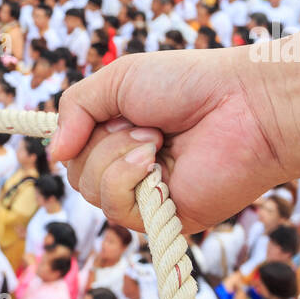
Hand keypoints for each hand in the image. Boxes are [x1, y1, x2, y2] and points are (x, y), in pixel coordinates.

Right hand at [49, 46, 299, 232]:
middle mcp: (132, 169)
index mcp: (122, 137)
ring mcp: (148, 196)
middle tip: (144, 124)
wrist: (245, 105)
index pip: (74, 151)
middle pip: (77, 173)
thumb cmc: (191, 85)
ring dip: (116, 158)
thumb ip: (74, 108)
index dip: (77, 135)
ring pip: (92, 191)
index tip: (103, 116)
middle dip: (100, 142)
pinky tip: (155, 161)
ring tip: (156, 139)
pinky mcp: (165, 219)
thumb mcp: (118, 80)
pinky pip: (117, 210)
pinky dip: (127, 180)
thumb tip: (53, 154)